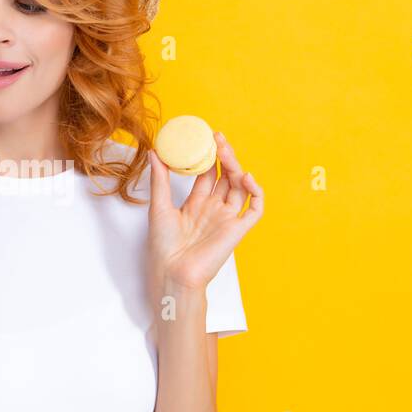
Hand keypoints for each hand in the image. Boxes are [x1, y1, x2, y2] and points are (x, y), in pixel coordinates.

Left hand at [146, 130, 263, 293]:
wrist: (173, 273)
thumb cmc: (163, 247)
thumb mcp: (159, 208)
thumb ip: (160, 180)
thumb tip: (156, 153)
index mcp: (196, 204)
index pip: (206, 174)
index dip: (207, 156)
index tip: (204, 137)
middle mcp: (213, 209)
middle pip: (225, 176)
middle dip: (223, 156)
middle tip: (217, 137)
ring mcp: (226, 218)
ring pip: (239, 187)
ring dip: (236, 167)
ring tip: (225, 151)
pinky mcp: (237, 230)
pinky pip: (254, 209)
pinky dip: (255, 192)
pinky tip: (246, 177)